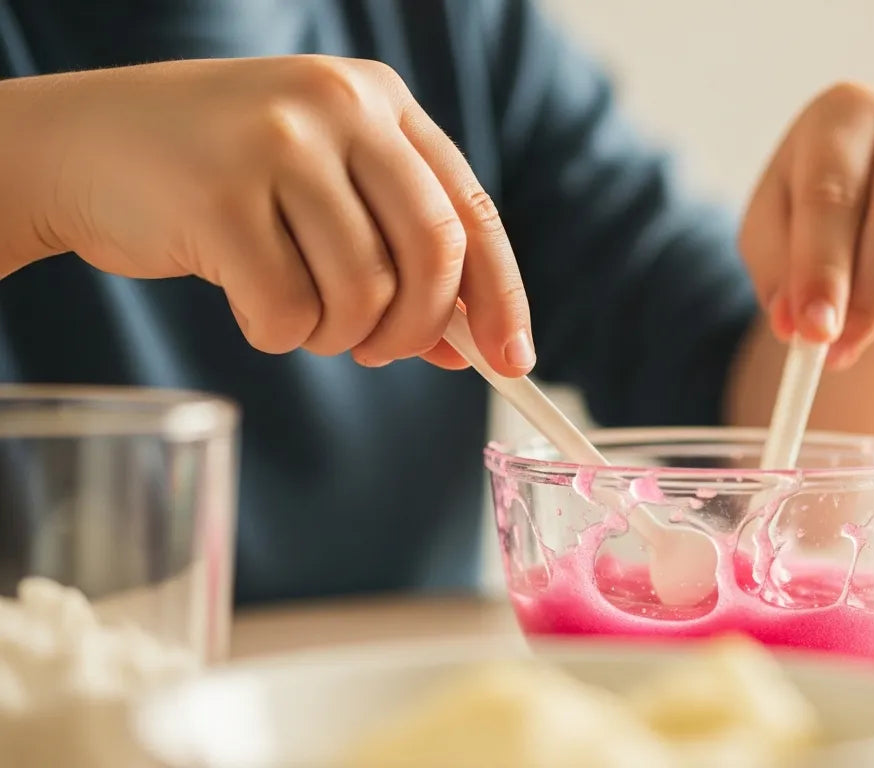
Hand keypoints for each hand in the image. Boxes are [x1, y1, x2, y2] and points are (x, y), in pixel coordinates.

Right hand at [28, 56, 530, 372]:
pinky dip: (280, 334)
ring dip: (340, 336)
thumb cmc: (220, 176)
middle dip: (419, 328)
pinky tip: (253, 306)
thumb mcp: (322, 188)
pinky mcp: (219, 197)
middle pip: (434, 253)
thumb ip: (398, 250)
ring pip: (365, 292)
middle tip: (381, 353)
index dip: (500, 295)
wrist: (82, 145)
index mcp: (379, 99)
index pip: (472, 210)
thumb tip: (469, 345)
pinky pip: (290, 312)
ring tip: (304, 316)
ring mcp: (278, 145)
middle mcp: (338, 107)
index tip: (513, 359)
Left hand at [739, 83, 873, 367]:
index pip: (835, 196)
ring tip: (861, 332)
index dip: (824, 271)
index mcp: (846, 112)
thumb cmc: (812, 207)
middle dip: (867, 304)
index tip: (814, 331)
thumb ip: (777, 274)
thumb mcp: (771, 230)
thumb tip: (800, 326)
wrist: (873, 191)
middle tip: (836, 352)